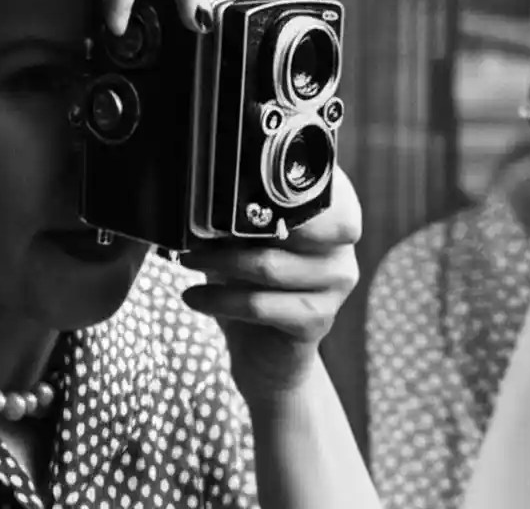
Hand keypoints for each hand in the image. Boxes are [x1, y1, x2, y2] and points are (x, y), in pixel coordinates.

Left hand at [179, 167, 361, 404]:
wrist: (264, 349)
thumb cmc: (250, 279)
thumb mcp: (242, 236)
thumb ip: (238, 213)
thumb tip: (198, 197)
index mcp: (333, 205)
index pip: (313, 182)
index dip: (272, 186)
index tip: (224, 190)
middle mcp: (343, 240)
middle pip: (294, 223)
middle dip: (237, 229)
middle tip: (195, 232)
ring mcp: (336, 280)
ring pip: (269, 266)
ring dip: (219, 263)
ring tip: (186, 260)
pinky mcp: (318, 318)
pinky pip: (261, 305)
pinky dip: (220, 300)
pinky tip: (193, 297)